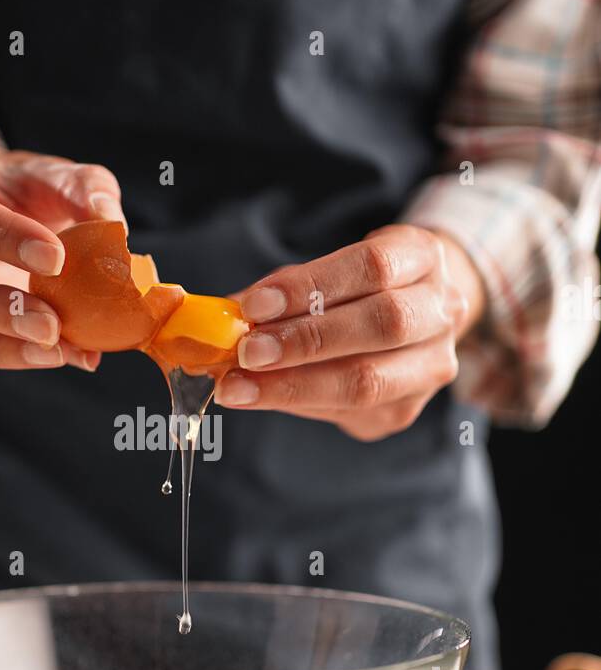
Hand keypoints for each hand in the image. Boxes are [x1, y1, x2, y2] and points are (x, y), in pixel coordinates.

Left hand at [216, 225, 485, 440]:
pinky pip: (351, 411)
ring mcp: (432, 365)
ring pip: (369, 381)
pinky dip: (299, 403)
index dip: (312, 285)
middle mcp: (441, 311)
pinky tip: (263, 397)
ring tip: (241, 386)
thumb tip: (228, 315)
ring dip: (296, 384)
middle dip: (306, 340)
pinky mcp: (408, 408)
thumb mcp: (333, 269)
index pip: (372, 266)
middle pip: (382, 324)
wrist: (413, 318)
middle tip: (247, 352)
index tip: (255, 305)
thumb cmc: (359, 289)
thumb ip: (288, 290)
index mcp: (422, 257)